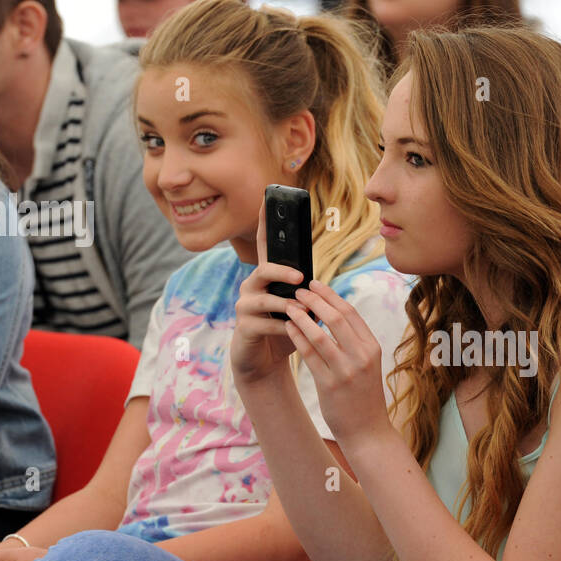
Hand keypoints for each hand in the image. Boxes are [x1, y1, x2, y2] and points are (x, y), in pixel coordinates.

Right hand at [230, 199, 306, 385]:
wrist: (265, 362)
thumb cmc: (285, 330)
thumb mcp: (298, 309)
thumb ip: (303, 293)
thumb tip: (316, 284)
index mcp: (266, 278)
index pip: (264, 245)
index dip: (265, 223)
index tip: (267, 199)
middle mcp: (251, 286)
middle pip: (263, 269)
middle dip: (282, 272)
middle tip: (300, 278)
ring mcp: (245, 306)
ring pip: (265, 298)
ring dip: (287, 305)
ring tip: (302, 310)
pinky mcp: (244, 327)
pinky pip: (266, 323)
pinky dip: (283, 327)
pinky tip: (293, 332)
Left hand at [283, 280, 391, 446]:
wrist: (367, 431)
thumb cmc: (363, 396)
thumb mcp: (367, 365)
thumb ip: (354, 342)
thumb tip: (331, 314)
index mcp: (372, 347)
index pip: (350, 312)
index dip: (330, 295)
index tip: (314, 284)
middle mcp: (362, 356)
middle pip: (336, 318)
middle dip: (314, 300)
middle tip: (298, 290)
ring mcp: (346, 371)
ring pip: (319, 334)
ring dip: (301, 316)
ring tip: (288, 306)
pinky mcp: (329, 385)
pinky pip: (309, 355)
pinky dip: (297, 337)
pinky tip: (287, 328)